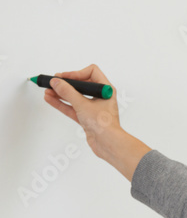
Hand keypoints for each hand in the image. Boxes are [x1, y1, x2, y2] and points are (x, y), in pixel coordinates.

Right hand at [43, 64, 150, 181]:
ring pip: (75, 97)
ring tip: (48, 90)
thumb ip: (67, 92)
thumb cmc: (104, 125)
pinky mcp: (87, 118)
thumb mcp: (82, 104)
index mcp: (106, 89)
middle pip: (81, 84)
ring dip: (61, 94)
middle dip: (66, 83)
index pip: (91, 72)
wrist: (108, 144)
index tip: (64, 77)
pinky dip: (62, 104)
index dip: (76, 73)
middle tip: (54, 81)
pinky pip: (72, 108)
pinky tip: (51, 99)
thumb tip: (56, 82)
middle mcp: (101, 97)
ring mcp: (94, 108)